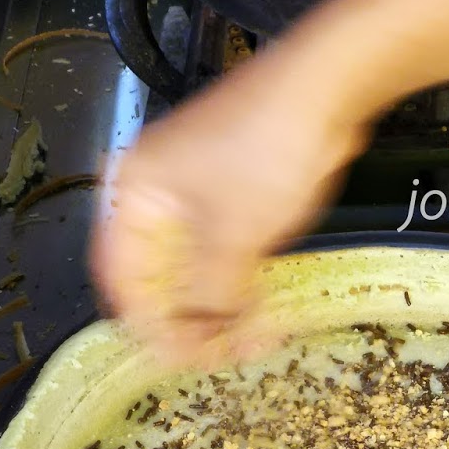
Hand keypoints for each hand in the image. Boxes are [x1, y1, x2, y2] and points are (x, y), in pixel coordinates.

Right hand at [90, 59, 368, 367]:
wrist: (325, 87)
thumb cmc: (269, 146)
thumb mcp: (236, 236)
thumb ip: (213, 293)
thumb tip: (202, 334)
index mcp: (134, 194)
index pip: (124, 280)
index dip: (152, 327)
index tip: (183, 361)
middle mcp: (155, 191)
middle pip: (159, 275)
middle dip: (191, 321)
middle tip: (223, 356)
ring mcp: (196, 189)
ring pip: (197, 265)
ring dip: (221, 306)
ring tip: (252, 339)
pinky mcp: (234, 189)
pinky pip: (226, 248)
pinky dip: (241, 280)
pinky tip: (264, 307)